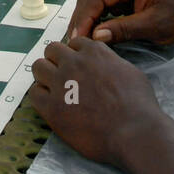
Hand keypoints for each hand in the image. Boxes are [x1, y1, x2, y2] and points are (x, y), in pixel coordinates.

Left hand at [30, 34, 164, 165]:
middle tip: (63, 75)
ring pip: (38, 67)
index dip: (75, 54)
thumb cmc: (139, 104)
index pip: (74, 42)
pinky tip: (50, 104)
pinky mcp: (52, 107)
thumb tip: (104, 64)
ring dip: (45, 75)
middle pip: (52, 50)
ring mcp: (61, 84)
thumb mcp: (129, 70)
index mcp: (94, 52)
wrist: (134, 131)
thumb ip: (110, 62)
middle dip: (56, 60)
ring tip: (54, 89)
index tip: (77, 65)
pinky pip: (34, 92)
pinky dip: (40, 96)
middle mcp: (74, 63)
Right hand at [67, 0, 173, 46]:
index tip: (76, 39)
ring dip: (85, 20)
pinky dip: (94, 19)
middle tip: (72, 44)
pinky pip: (102, 5)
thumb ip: (125, 29)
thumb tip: (96, 36)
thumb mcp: (155, 24)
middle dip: (80, 20)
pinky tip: (91, 35)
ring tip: (78, 42)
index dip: (83, 19)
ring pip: (93, 1)